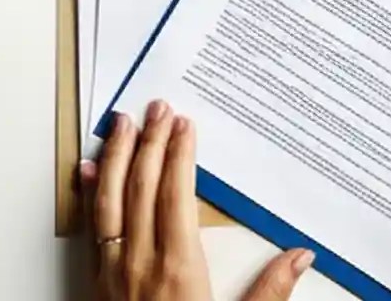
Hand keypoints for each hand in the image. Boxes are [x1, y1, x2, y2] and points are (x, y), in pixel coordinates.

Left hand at [81, 101, 314, 300]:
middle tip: (158, 108)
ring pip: (109, 201)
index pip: (176, 195)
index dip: (180, 155)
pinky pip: (92, 228)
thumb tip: (300, 256)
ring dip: (116, 157)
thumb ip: (270, 293)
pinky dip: (90, 194)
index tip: (185, 126)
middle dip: (149, 142)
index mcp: (177, 269)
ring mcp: (113, 272)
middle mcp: (139, 263)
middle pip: (141, 188)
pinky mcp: (96, 284)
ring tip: (121, 123)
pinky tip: (90, 172)